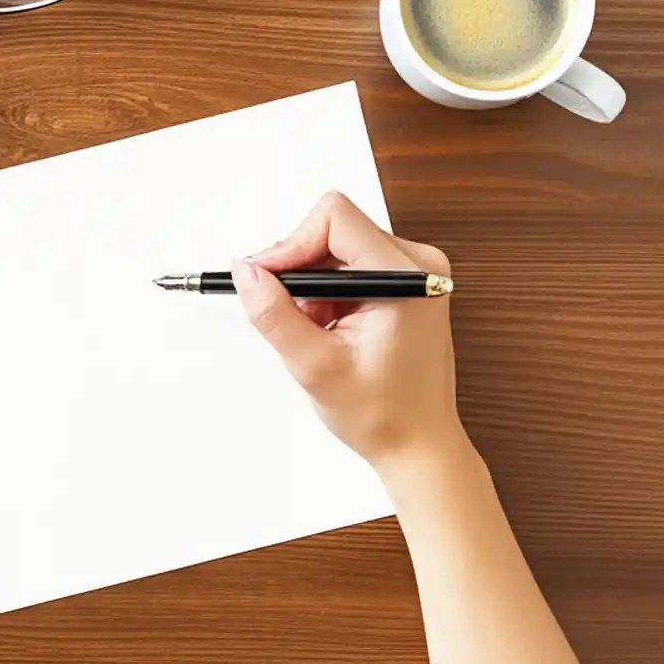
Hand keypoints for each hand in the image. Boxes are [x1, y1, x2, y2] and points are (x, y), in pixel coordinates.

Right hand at [232, 192, 466, 473]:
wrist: (418, 444)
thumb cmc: (383, 414)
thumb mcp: (314, 366)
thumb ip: (274, 314)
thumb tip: (245, 272)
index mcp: (405, 276)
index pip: (334, 218)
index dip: (291, 244)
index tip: (267, 280)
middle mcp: (416, 264)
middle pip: (333, 230)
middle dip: (300, 272)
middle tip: (289, 318)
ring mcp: (413, 273)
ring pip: (336, 249)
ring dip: (312, 287)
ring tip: (315, 333)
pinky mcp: (403, 284)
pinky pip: (348, 268)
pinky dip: (327, 296)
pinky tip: (330, 331)